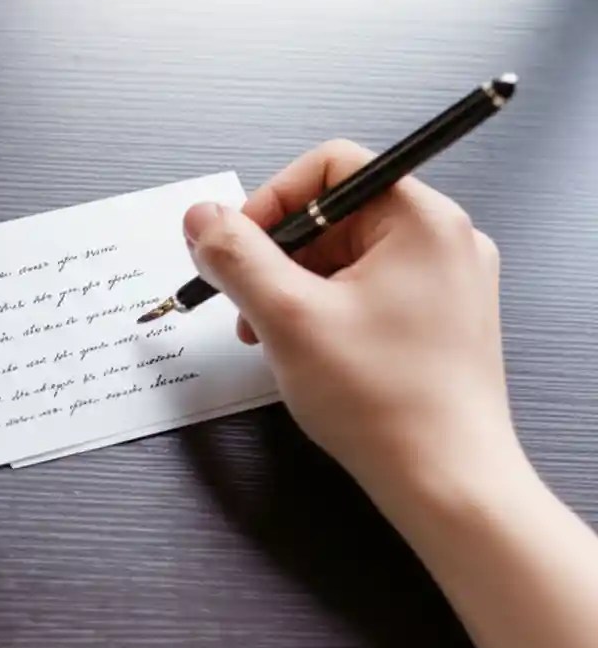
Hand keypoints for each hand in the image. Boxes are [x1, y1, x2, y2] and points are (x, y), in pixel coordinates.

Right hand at [182, 139, 521, 498]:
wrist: (446, 482)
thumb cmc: (383, 401)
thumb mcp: (286, 316)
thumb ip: (236, 256)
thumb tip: (201, 216)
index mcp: (421, 220)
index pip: (331, 166)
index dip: (272, 200)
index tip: (237, 249)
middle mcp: (443, 240)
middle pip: (335, 214)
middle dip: (277, 255)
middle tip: (247, 304)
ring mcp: (446, 282)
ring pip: (345, 257)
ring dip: (293, 287)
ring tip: (269, 336)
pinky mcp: (439, 320)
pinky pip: (366, 290)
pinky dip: (324, 311)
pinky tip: (303, 351)